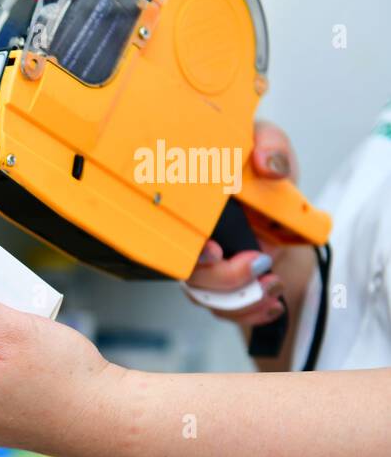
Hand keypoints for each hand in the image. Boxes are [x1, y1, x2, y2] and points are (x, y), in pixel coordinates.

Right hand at [185, 121, 298, 326]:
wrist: (284, 210)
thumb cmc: (264, 174)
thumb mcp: (268, 144)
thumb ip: (270, 145)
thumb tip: (267, 164)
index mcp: (190, 204)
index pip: (172, 231)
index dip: (190, 247)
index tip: (213, 252)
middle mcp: (190, 237)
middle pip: (187, 272)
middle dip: (222, 278)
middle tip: (258, 263)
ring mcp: (202, 266)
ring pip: (203, 297)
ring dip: (239, 299)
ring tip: (273, 285)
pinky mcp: (218, 287)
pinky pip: (222, 310)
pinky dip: (250, 313)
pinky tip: (272, 302)